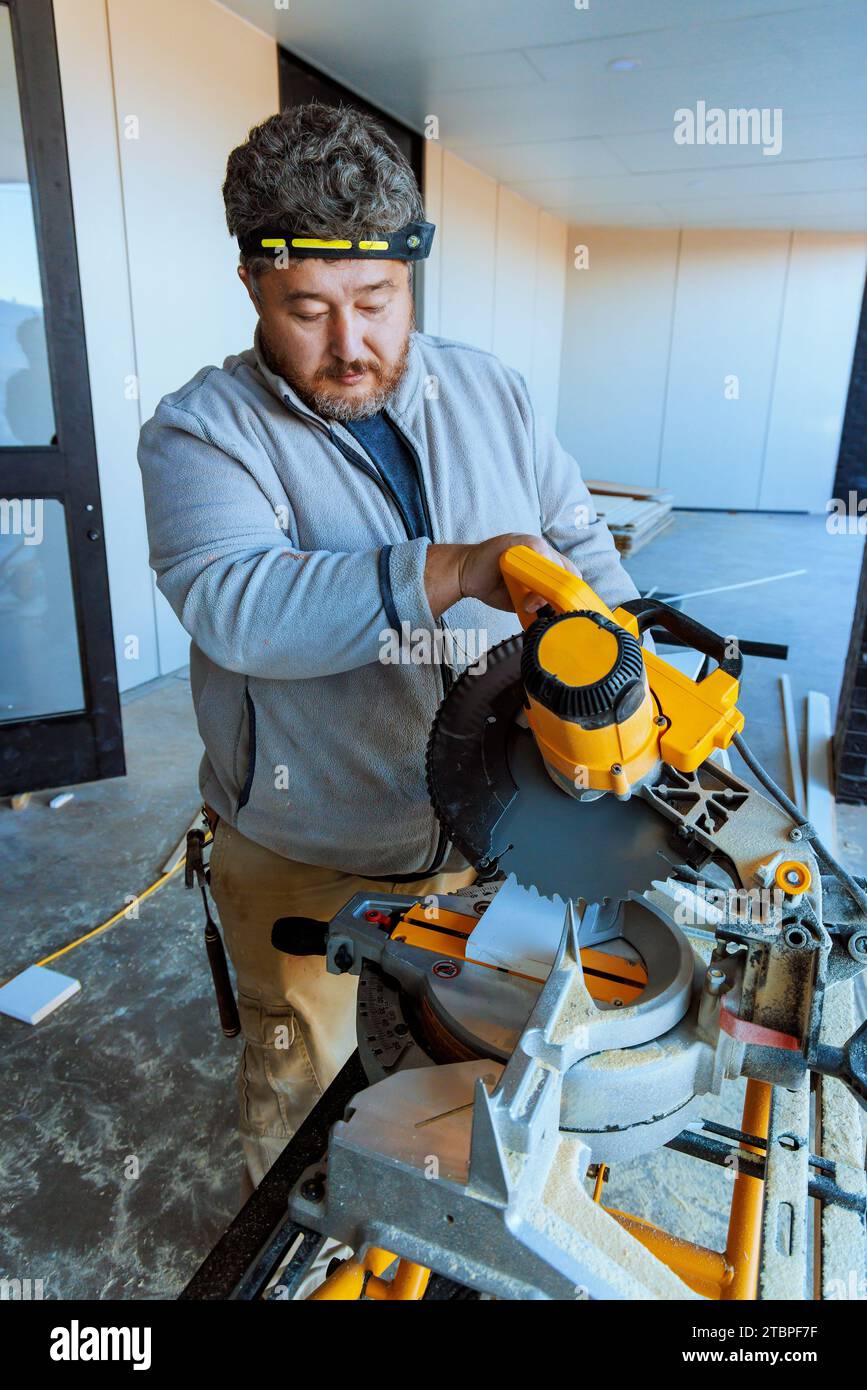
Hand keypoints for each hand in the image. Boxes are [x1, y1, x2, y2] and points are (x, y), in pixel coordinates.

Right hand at [424, 533, 580, 618]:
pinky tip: (528, 588)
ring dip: (548, 585)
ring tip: (532, 603)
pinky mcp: (521, 540)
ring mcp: (532, 543)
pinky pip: (539, 552)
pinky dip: (538, 571)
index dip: (571, 592)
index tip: (569, 609)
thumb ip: (538, 603)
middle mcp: (541, 551)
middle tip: (551, 609)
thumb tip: (556, 615)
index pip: (569, 575)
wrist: (464, 573)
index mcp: (543, 564)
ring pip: (554, 563)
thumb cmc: (492, 586)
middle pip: (566, 569)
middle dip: (562, 592)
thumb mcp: (520, 599)